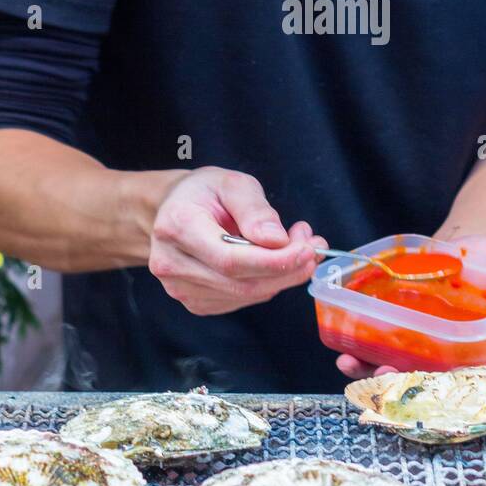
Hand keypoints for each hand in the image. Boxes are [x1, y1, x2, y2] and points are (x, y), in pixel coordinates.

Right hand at [149, 167, 326, 315]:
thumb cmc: (204, 193)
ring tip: (296, 247)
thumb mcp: (232, 183)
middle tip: (313, 247)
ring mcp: (180, 288)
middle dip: (287, 268)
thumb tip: (277, 240)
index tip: (307, 248)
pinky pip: (241, 300)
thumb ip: (254, 209)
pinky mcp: (194, 303)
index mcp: (177, 226)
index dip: (274, 261)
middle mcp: (172, 263)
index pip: (230, 259)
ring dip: (282, 276)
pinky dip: (267, 284)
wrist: (174, 210)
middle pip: (241, 283)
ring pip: (245, 295)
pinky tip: (273, 262)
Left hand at [335, 234, 485, 384]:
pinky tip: (347, 357)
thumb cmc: (480, 262)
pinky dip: (362, 366)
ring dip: (390, 385)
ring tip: (375, 370)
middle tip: (416, 382)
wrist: (448, 257)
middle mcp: (459, 366)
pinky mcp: (398, 351)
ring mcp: (425, 363)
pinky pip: (378, 366)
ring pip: (410, 387)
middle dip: (436, 393)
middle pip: (453, 392)